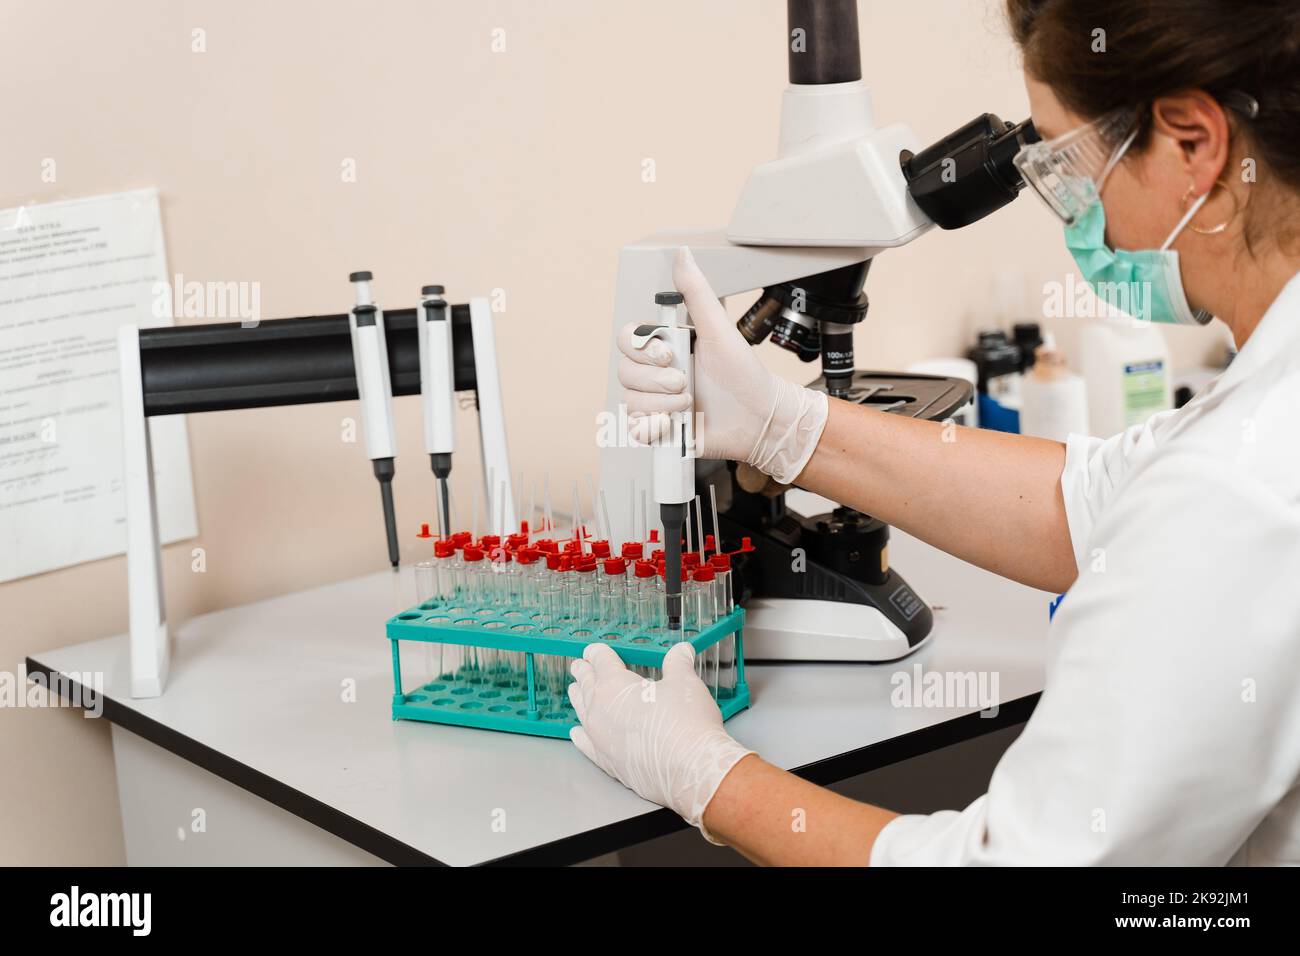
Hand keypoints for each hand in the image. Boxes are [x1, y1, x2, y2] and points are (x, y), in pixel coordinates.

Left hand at [568, 642, 753, 841]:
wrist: (692, 770)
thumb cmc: (687, 725)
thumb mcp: (685, 683)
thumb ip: (678, 663)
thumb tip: (681, 651)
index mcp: (614, 685)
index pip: (600, 662)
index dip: (597, 653)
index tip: (594, 650)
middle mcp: (600, 711)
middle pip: (586, 685)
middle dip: (583, 673)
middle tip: (579, 666)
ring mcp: (601, 738)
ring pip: (582, 712)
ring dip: (579, 699)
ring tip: (575, 691)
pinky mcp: (608, 762)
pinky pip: (586, 745)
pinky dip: (580, 737)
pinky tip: (577, 733)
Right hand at [616, 246, 829, 484]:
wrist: (759, 418)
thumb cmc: (743, 373)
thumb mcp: (719, 329)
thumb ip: (696, 292)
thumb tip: (682, 254)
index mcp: (664, 346)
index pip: (627, 340)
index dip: (642, 349)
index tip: (669, 354)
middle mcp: (655, 374)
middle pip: (625, 372)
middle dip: (657, 381)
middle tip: (686, 383)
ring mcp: (655, 402)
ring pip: (630, 402)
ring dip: (661, 405)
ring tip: (689, 404)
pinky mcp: (659, 429)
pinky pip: (636, 429)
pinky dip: (655, 428)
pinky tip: (677, 423)